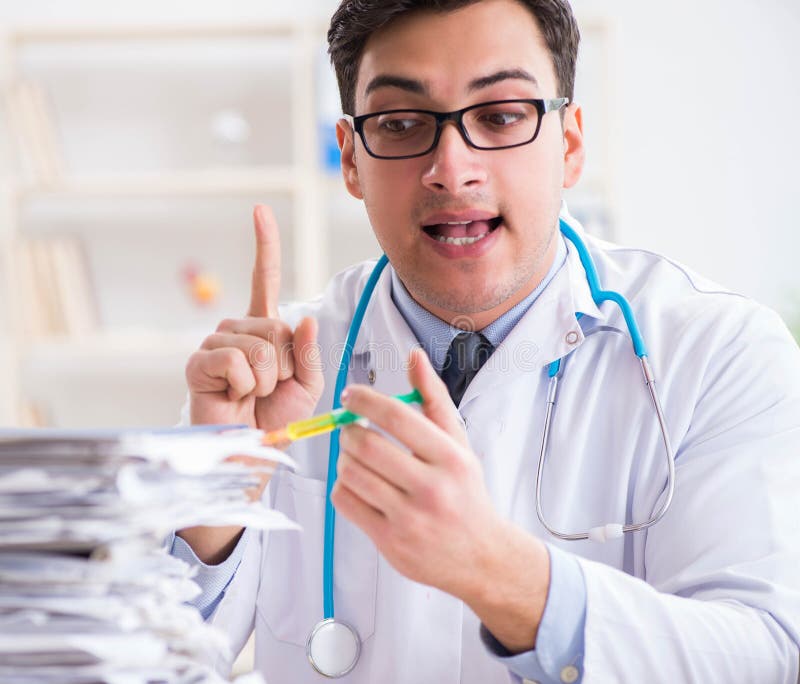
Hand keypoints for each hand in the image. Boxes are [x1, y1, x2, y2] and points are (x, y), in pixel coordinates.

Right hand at [178, 205, 324, 560]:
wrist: (251, 455)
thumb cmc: (276, 421)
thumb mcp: (306, 385)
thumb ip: (308, 352)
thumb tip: (304, 317)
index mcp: (263, 331)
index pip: (262, 281)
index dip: (264, 247)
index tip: (260, 210)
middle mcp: (236, 332)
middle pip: (275, 325)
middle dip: (285, 365)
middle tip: (271, 390)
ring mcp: (214, 346)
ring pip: (258, 344)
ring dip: (267, 378)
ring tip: (254, 396)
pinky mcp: (198, 365)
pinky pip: (235, 360)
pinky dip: (245, 384)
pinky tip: (236, 397)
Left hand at [332, 348, 549, 652]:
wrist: (480, 555)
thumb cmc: (466, 493)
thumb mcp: (458, 443)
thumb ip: (434, 399)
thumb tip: (414, 357)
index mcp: (450, 458)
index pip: (397, 416)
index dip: (365, 400)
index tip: (351, 396)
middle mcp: (431, 488)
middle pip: (366, 445)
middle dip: (348, 430)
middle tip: (349, 428)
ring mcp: (409, 518)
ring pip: (351, 473)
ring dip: (344, 458)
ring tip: (356, 456)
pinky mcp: (389, 541)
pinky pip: (346, 502)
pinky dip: (343, 486)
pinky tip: (358, 483)